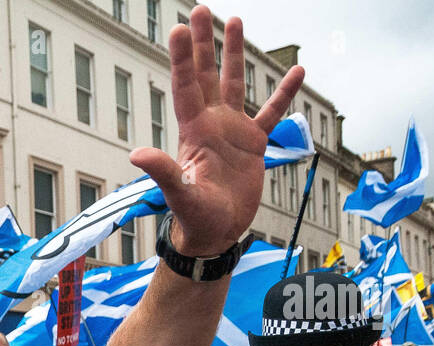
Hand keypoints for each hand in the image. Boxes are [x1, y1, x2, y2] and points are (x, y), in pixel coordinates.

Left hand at [128, 7, 303, 255]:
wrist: (215, 235)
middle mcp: (211, 124)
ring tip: (234, 20)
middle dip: (203, 42)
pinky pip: (271, 113)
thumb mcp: (180, 193)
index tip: (180, 27)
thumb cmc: (194, 218)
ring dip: (233, 53)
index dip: (184, 57)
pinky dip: (284, 93)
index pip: (187, 85)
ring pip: (233, 83)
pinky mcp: (254, 145)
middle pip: (205, 74)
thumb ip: (163, 172)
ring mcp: (232, 131)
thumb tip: (136, 155)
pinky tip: (297, 70)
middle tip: (200, 9)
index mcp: (194, 131)